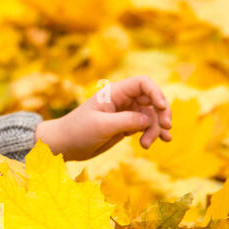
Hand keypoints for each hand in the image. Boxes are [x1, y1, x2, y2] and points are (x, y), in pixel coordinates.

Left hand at [36, 74, 172, 161]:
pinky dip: (154, 133)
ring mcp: (125, 113)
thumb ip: (127, 120)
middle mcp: (122, 100)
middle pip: (152, 100)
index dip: (156, 92)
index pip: (143, 83)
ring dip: (156, 129)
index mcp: (114, 93)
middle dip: (161, 114)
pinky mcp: (126, 126)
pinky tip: (161, 141)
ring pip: (151, 116)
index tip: (161, 108)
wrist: (64, 145)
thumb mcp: (102, 126)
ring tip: (147, 145)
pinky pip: (146, 126)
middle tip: (165, 130)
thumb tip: (150, 119)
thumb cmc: (78, 131)